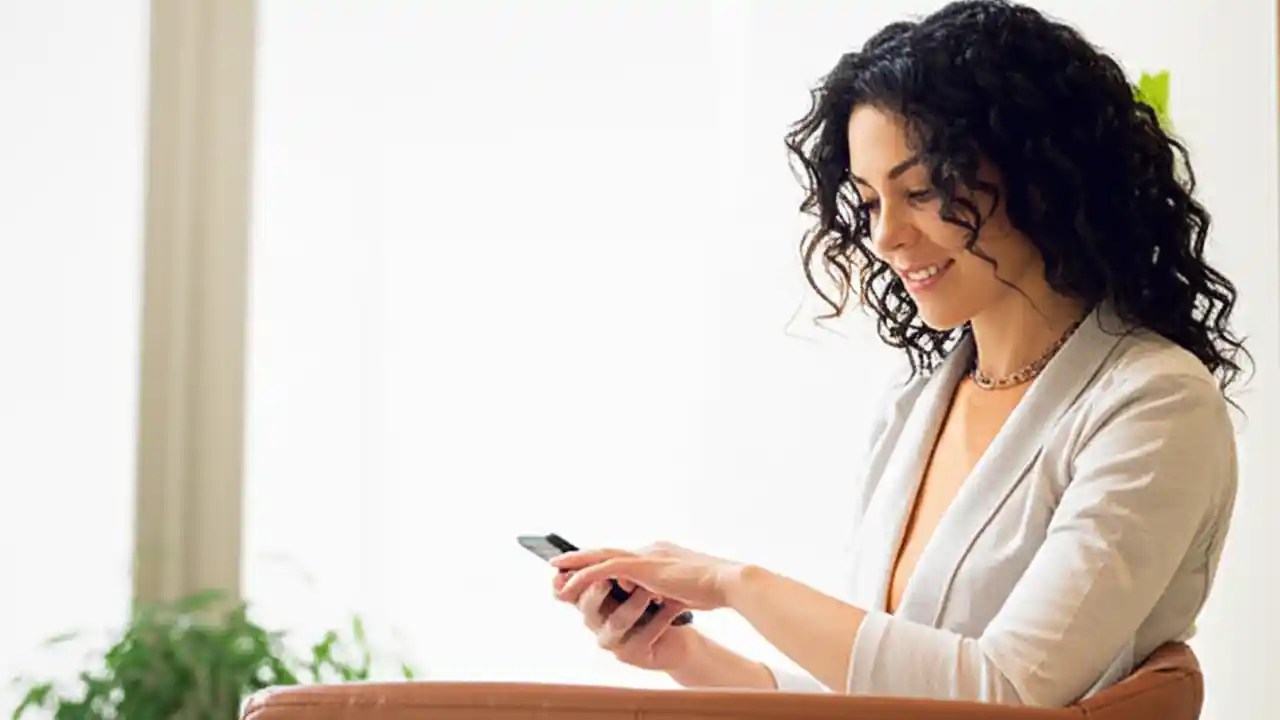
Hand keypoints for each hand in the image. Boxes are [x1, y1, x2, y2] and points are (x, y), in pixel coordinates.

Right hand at [552, 570, 697, 671]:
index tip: (564, 571)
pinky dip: (660, 618)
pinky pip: (644, 635)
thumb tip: (599, 554)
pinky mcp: (635, 655)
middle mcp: (597, 624)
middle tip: (605, 579)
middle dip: (595, 593)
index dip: (563, 585)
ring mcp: (614, 642)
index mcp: (591, 603)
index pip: (567, 594)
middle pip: (587, 608)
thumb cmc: (650, 607)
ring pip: (617, 621)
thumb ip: (614, 573)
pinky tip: (673, 606)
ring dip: (634, 603)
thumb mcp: (632, 584)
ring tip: (651, 590)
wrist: (676, 639)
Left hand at [553, 541, 744, 611]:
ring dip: (575, 564)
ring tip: (553, 572)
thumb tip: (657, 598)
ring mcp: (647, 555)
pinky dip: (585, 576)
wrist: (728, 583)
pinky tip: (569, 584)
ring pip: (601, 556)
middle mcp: (650, 549)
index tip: (581, 572)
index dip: (599, 564)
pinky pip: (606, 569)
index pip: (623, 557)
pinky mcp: (644, 565)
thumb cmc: (713, 589)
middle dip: (580, 559)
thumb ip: (665, 591)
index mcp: (659, 554)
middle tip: (556, 565)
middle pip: (607, 552)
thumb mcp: (683, 590)